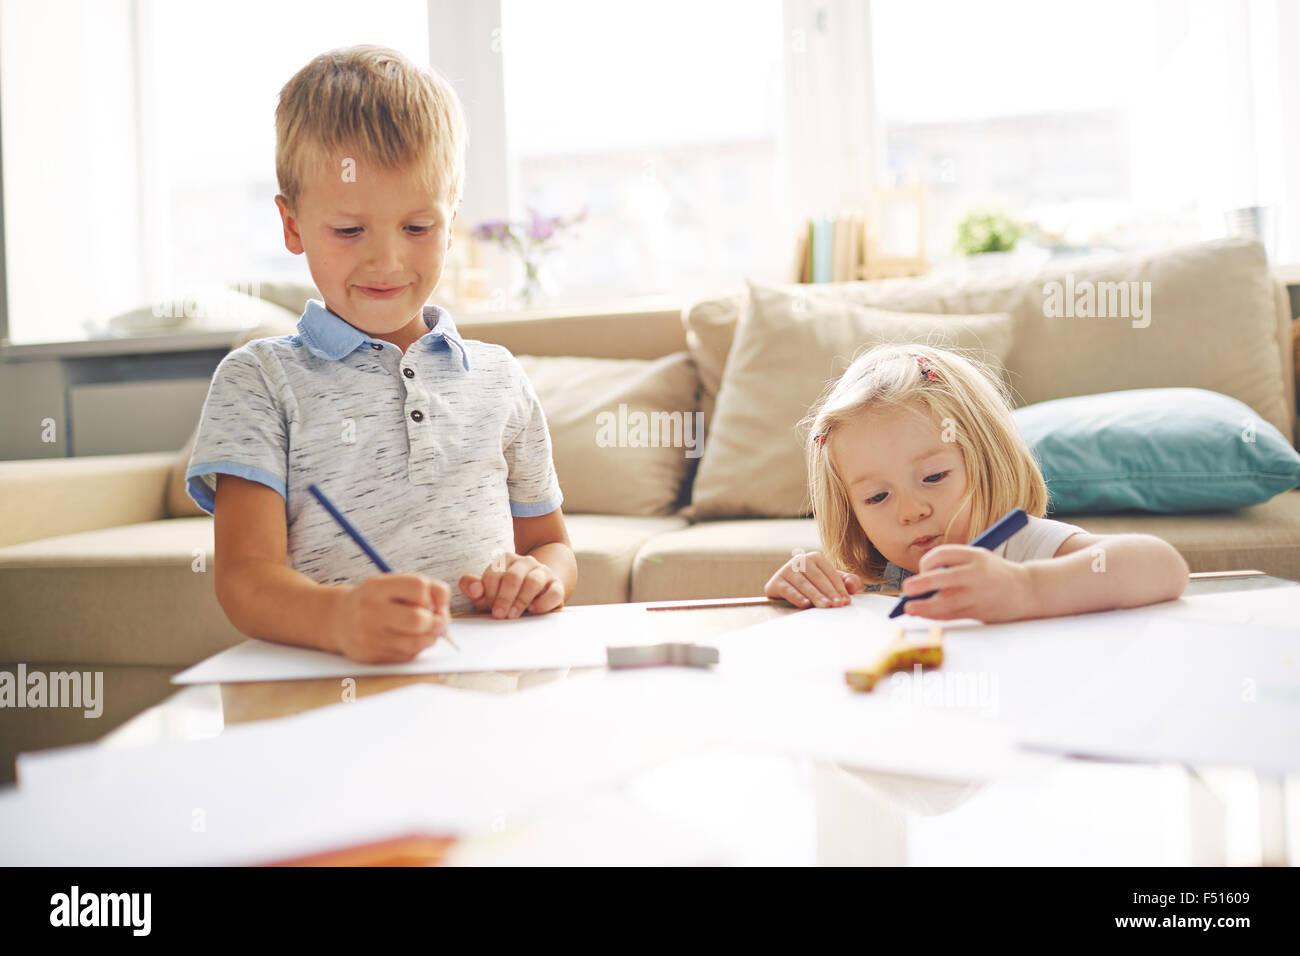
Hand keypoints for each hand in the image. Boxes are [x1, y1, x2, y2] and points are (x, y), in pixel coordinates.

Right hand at [329, 574, 450, 662]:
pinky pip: (407, 656)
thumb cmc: (376, 600)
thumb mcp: (395, 584)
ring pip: (416, 643)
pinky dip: (416, 648)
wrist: (339, 620)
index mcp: (376, 587)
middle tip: (437, 620)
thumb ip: (427, 589)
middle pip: (418, 619)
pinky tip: (408, 639)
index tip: (431, 601)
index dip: (433, 595)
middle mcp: (369, 611)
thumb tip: (443, 609)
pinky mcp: (371, 656)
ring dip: (430, 637)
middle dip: (436, 621)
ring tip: (425, 630)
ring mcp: (369, 636)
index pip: (418, 587)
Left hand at [458, 552, 564, 618]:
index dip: (489, 592)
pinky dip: (543, 602)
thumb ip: (473, 587)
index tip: (488, 607)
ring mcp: (543, 572)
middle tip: (499, 615)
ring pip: (533, 581)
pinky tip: (534, 610)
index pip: (494, 573)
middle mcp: (525, 562)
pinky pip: (554, 592)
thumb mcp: (487, 590)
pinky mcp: (557, 585)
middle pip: (513, 577)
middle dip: (504, 598)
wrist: (537, 589)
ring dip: (521, 600)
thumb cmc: (506, 592)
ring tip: (513, 615)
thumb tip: (474, 588)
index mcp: (505, 559)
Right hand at [764, 550, 860, 608]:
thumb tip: (853, 586)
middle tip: (838, 605)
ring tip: (826, 606)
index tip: (846, 601)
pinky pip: (788, 590)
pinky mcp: (776, 582)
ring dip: (816, 595)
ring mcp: (787, 570)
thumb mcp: (831, 582)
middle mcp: (800, 560)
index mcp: (815, 558)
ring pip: (804, 584)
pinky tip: (805, 604)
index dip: (839, 588)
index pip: (830, 574)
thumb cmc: (812, 586)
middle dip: (830, 592)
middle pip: (818, 578)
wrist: (784, 590)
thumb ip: (847, 582)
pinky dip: (797, 597)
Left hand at [899, 545, 1034, 621]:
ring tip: (909, 608)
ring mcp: (977, 594)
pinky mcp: (978, 611)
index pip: (941, 555)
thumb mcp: (977, 558)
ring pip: (944, 602)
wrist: (1026, 590)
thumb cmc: (992, 573)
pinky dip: (935, 615)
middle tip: (906, 589)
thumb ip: (952, 565)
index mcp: (974, 555)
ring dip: (923, 607)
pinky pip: (951, 615)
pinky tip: (923, 614)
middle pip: (940, 578)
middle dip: (920, 584)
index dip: (926, 562)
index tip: (922, 570)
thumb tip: (920, 582)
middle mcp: (975, 574)